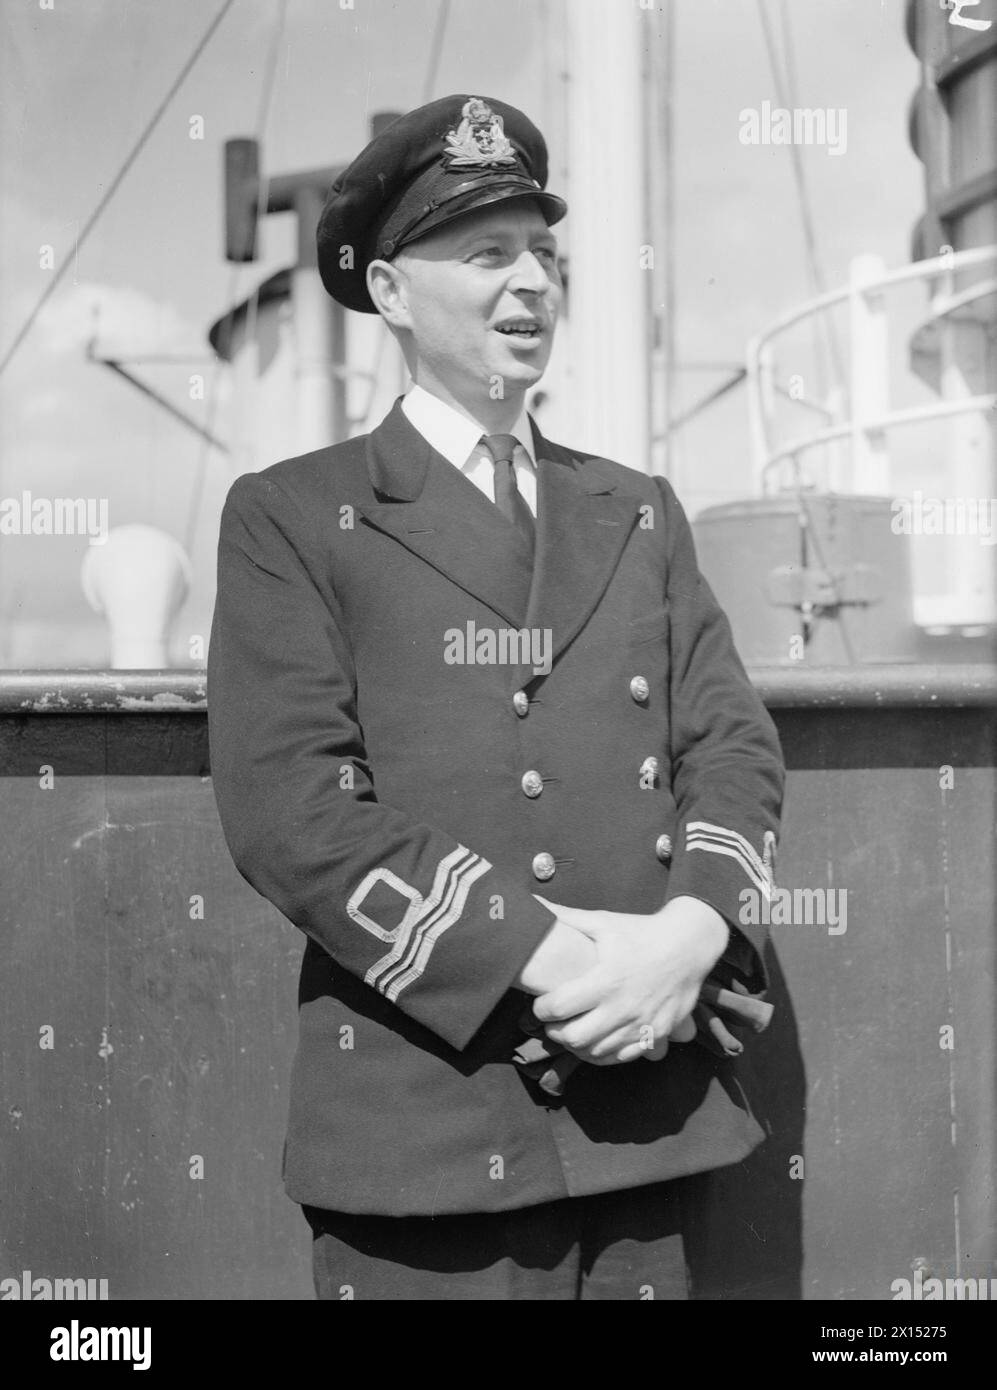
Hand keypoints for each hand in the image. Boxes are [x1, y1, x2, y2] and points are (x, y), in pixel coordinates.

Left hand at [531, 896, 728, 1064]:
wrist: (689, 945)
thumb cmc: (641, 932)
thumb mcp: (604, 922)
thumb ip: (567, 917)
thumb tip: (535, 904)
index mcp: (606, 980)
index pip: (559, 1007)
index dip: (541, 1010)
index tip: (539, 1005)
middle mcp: (623, 1007)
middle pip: (574, 1038)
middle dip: (555, 1032)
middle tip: (551, 1022)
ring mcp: (641, 1024)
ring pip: (597, 1052)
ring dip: (577, 1046)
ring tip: (570, 1031)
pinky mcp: (655, 1034)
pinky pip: (622, 1057)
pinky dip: (604, 1054)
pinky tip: (595, 1043)